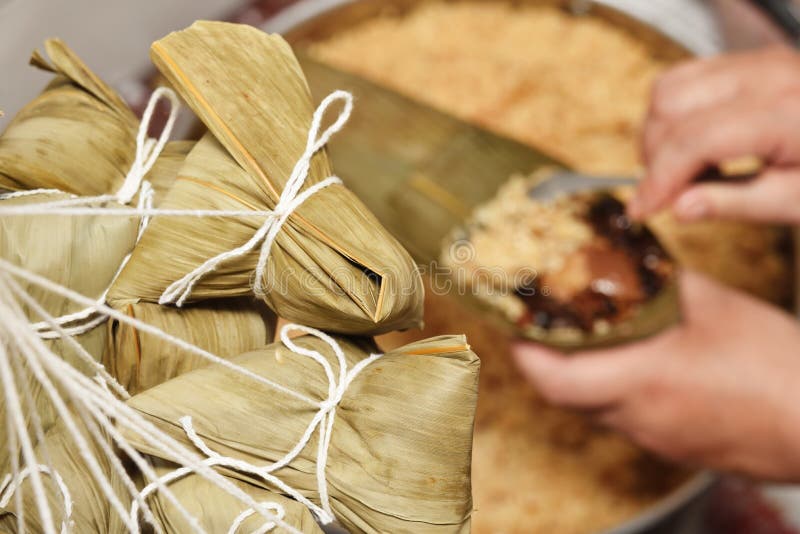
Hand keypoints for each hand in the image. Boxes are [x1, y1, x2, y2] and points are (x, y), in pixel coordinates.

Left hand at [511, 271, 799, 480]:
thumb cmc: (774, 366)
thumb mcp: (716, 306)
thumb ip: (664, 283)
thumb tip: (633, 264)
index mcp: (642, 380)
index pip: (553, 377)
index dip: (524, 350)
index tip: (513, 323)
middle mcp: (638, 417)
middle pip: (564, 395)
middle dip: (545, 359)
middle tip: (540, 325)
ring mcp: (654, 438)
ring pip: (592, 408)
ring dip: (578, 374)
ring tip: (581, 338)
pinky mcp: (672, 446)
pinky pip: (622, 419)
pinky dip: (610, 390)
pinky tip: (630, 365)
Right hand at [629, 46, 799, 223]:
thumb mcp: (799, 202)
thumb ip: (735, 204)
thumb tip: (679, 208)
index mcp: (784, 113)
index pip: (693, 141)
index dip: (657, 180)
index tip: (641, 211)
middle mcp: (765, 75)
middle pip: (670, 108)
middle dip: (655, 157)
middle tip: (669, 195)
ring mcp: (756, 61)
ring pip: (669, 88)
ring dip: (659, 133)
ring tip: (680, 169)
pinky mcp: (749, 61)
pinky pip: (687, 78)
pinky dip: (673, 114)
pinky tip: (692, 144)